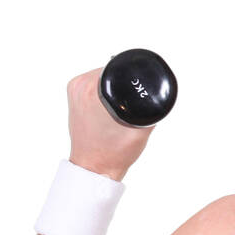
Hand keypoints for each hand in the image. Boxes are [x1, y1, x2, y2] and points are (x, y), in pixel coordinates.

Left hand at [65, 66, 154, 181]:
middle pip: (110, 70)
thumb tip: (161, 94)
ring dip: (113, 87)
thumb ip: (154, 109)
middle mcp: (78, 87)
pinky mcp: (73, 96)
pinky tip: (108, 108)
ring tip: (118, 109)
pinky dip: (103, 92)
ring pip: (102, 76)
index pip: (118, 67)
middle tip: (129, 107)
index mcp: (91, 90)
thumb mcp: (142, 129)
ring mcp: (73, 91)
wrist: (95, 168)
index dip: (132, 75)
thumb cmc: (114, 152)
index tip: (138, 93)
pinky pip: (94, 84)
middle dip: (123, 83)